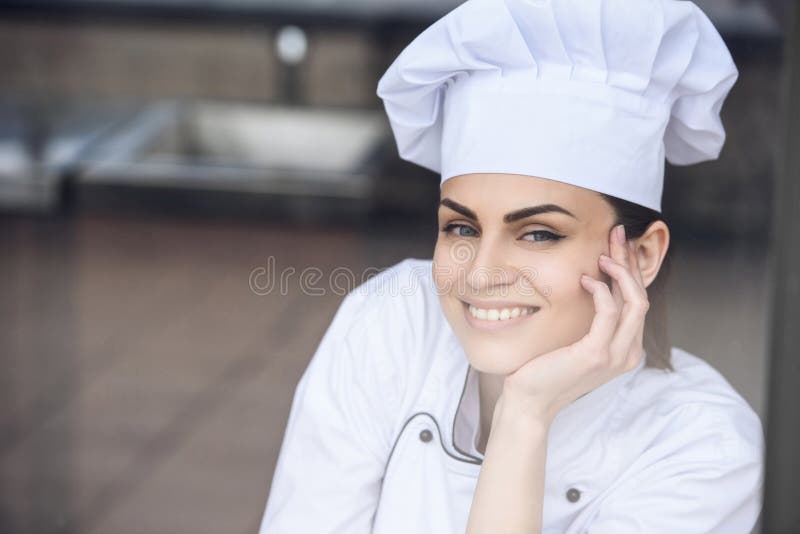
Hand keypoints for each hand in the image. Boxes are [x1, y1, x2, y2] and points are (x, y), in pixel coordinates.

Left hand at [498, 223, 648, 424]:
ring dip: (621, 271)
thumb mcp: (575, 340)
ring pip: (634, 301)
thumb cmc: (545, 369)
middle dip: (630, 261)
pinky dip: (600, 290)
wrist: (529, 401)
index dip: (631, 270)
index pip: (638, 301)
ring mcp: (616, 356)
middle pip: (641, 296)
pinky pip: (608, 312)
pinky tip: (585, 278)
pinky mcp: (596, 354)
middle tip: (616, 233)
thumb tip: (591, 283)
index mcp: (626, 349)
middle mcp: (628, 353)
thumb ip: (590, 319)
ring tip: (603, 253)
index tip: (619, 244)